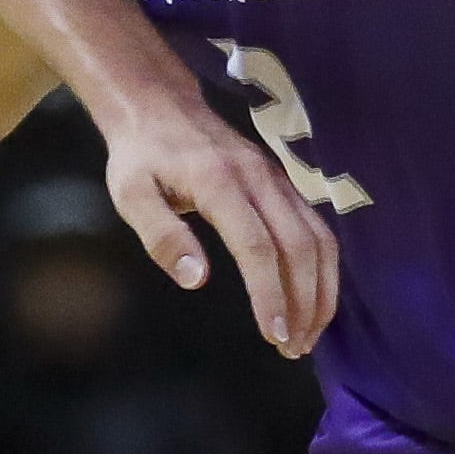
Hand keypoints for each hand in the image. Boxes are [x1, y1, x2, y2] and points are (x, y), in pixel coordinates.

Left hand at [100, 93, 338, 357]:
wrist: (160, 105)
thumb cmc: (141, 155)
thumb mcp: (132, 195)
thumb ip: (162, 236)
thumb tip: (196, 279)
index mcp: (220, 183)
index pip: (257, 247)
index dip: (269, 294)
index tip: (274, 335)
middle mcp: (260, 179)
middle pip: (299, 246)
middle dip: (303, 302)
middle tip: (293, 348)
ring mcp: (278, 179)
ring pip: (317, 238)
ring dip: (320, 290)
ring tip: (307, 334)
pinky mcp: (285, 184)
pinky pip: (316, 228)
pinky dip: (322, 269)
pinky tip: (313, 300)